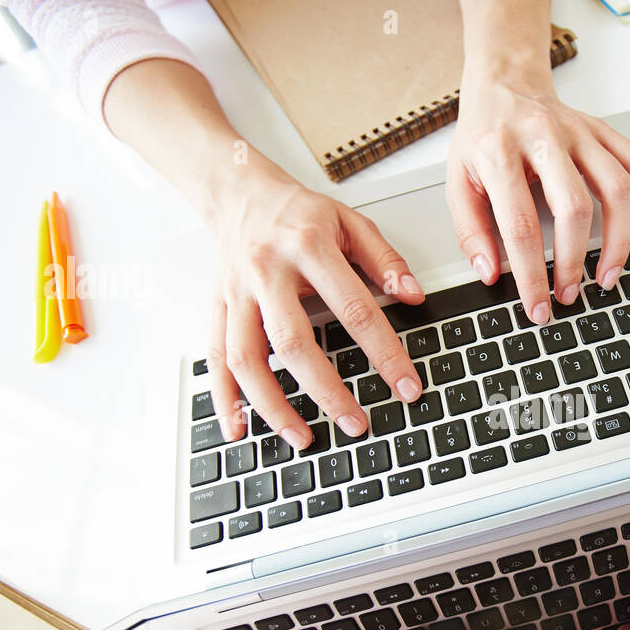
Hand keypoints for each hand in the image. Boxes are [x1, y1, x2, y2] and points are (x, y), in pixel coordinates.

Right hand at [206, 158, 426, 449]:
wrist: (238, 191)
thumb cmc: (297, 211)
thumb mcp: (350, 221)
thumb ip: (384, 259)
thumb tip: (414, 296)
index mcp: (308, 247)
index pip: (354, 309)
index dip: (384, 353)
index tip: (406, 387)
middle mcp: (268, 272)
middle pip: (293, 342)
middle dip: (327, 391)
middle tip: (356, 424)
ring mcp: (238, 293)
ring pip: (246, 357)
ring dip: (273, 405)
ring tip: (302, 437)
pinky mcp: (218, 307)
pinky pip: (215, 358)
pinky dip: (224, 398)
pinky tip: (238, 429)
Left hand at [447, 74, 629, 324]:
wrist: (504, 82)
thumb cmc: (482, 135)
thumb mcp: (456, 179)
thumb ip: (470, 229)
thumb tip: (491, 273)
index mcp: (500, 151)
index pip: (520, 224)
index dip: (531, 273)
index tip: (537, 307)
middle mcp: (545, 138)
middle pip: (573, 207)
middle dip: (574, 261)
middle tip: (569, 295)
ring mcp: (580, 132)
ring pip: (616, 188)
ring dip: (617, 240)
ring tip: (608, 277)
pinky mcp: (604, 131)